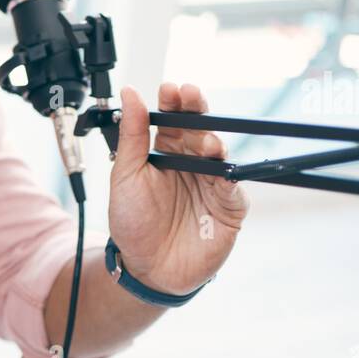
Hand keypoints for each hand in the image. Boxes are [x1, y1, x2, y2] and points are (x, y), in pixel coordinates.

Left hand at [109, 81, 250, 295]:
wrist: (146, 269)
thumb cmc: (134, 224)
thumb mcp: (125, 176)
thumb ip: (131, 136)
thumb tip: (131, 93)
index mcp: (166, 153)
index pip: (174, 120)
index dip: (174, 102)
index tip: (170, 89)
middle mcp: (191, 164)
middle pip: (199, 129)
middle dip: (197, 110)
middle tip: (191, 96)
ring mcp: (211, 185)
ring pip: (218, 155)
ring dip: (211, 143)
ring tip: (202, 141)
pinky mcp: (228, 208)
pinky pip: (233, 189)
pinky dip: (228, 179)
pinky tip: (219, 170)